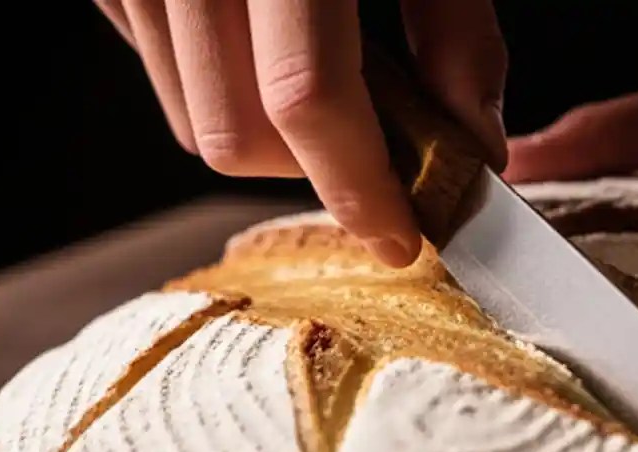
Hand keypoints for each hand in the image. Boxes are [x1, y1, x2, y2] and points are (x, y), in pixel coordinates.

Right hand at [94, 0, 508, 266]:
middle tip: (381, 143)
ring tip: (328, 69)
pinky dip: (226, 81)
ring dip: (272, 131)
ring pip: (193, 116)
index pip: (306, 98)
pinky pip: (164, 69)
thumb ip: (458, 31)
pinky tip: (265, 30)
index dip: (360, 186)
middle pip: (235, 137)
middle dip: (316, 167)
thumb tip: (473, 144)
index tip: (405, 235)